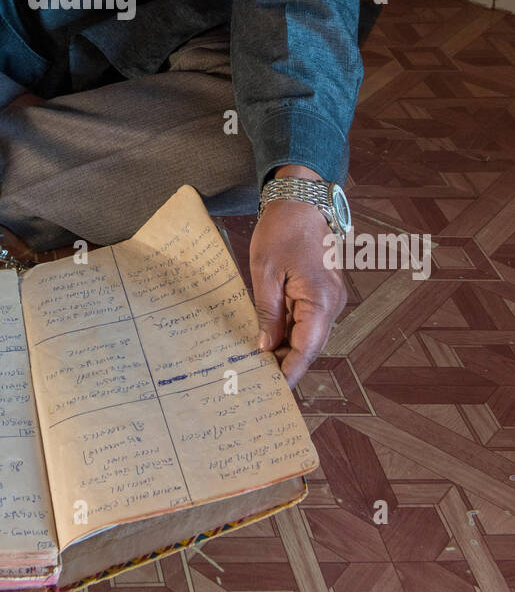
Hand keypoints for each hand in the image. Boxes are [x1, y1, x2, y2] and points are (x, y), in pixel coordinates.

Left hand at [250, 166, 346, 387]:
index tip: (274, 390)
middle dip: (286, 363)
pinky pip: (308, 320)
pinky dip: (290, 331)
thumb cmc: (282, 230)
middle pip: (310, 345)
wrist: (301, 200)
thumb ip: (268, 312)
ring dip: (287, 348)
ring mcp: (331, 298)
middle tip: (258, 381)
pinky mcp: (323, 292)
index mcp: (321, 300)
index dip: (290, 371)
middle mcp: (333, 303)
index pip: (307, 349)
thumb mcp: (265, 271)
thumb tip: (266, 346)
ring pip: (308, 334)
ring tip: (259, 363)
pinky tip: (269, 337)